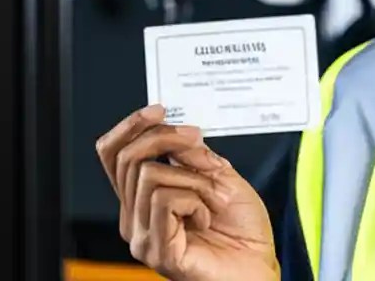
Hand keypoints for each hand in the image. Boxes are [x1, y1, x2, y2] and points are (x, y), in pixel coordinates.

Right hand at [95, 105, 279, 280]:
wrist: (260, 268)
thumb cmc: (243, 232)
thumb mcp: (221, 177)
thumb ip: (194, 156)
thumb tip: (177, 132)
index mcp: (144, 199)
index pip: (114, 156)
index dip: (130, 127)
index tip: (158, 110)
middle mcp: (135, 218)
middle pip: (130, 159)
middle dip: (170, 141)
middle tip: (201, 146)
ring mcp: (142, 237)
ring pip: (150, 177)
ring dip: (194, 180)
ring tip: (215, 199)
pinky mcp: (157, 251)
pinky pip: (165, 202)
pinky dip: (196, 200)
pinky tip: (208, 218)